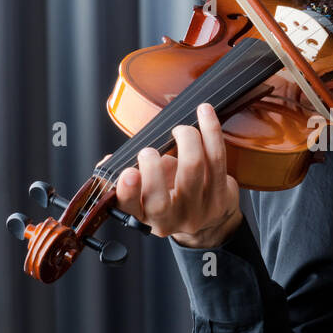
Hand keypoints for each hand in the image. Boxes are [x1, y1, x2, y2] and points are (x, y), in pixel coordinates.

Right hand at [115, 102, 242, 248]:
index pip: (130, 209)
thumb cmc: (172, 195)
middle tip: (149, 150)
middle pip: (161, 200)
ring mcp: (197, 210)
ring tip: (181, 129)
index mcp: (145, 216)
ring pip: (192, 171)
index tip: (129, 172)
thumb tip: (111, 160)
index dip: (128, 192)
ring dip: (186, 141)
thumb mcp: (146, 191)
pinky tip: (204, 113)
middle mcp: (171, 218)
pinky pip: (217, 159)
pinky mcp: (221, 197)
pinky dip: (210, 131)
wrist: (212, 219)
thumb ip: (129, 175)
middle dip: (153, 168)